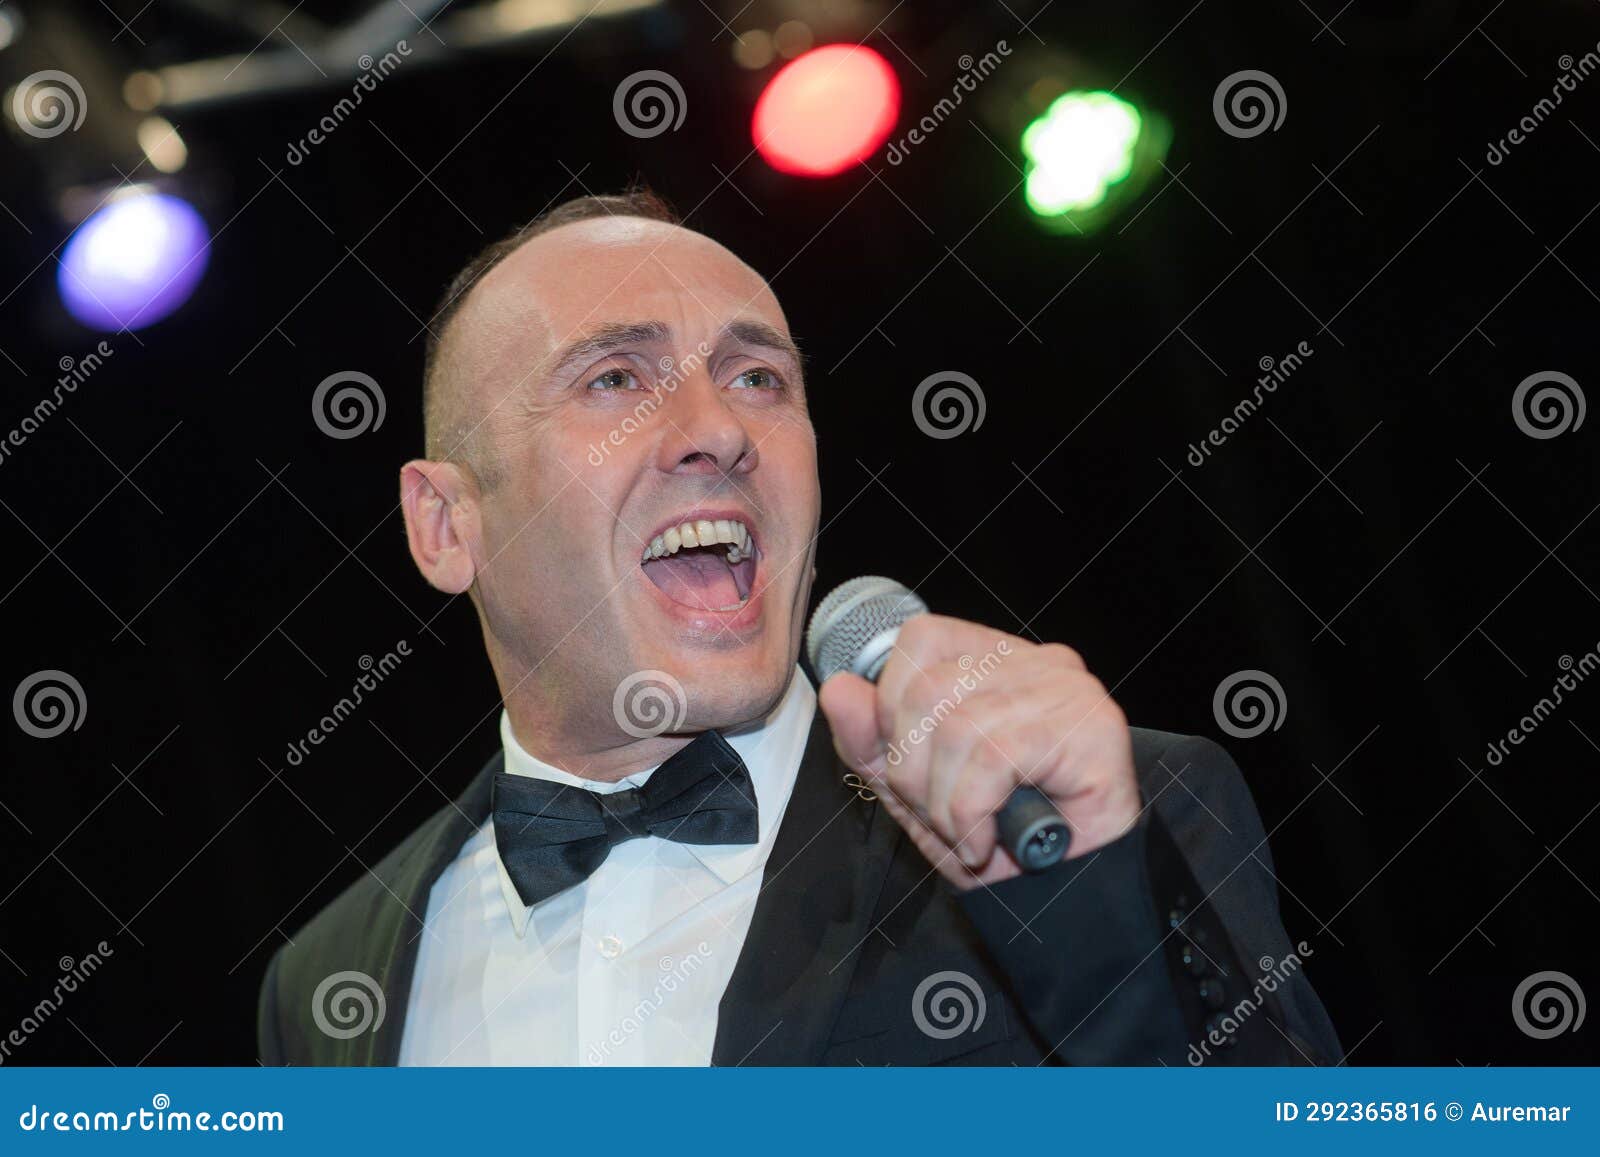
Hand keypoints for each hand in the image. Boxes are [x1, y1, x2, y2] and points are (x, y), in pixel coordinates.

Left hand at [817, 614, 1140, 888]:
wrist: (1066, 896)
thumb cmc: (1001, 841)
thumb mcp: (915, 791)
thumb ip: (871, 742)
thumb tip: (837, 689)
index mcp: (994, 661)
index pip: (921, 639)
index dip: (891, 706)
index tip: (903, 766)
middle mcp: (1035, 661)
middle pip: (929, 688)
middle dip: (912, 770)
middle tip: (939, 816)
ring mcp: (1066, 689)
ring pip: (958, 727)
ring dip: (945, 802)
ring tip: (967, 834)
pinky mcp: (1090, 726)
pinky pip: (994, 758)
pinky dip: (973, 813)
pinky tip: (988, 842)